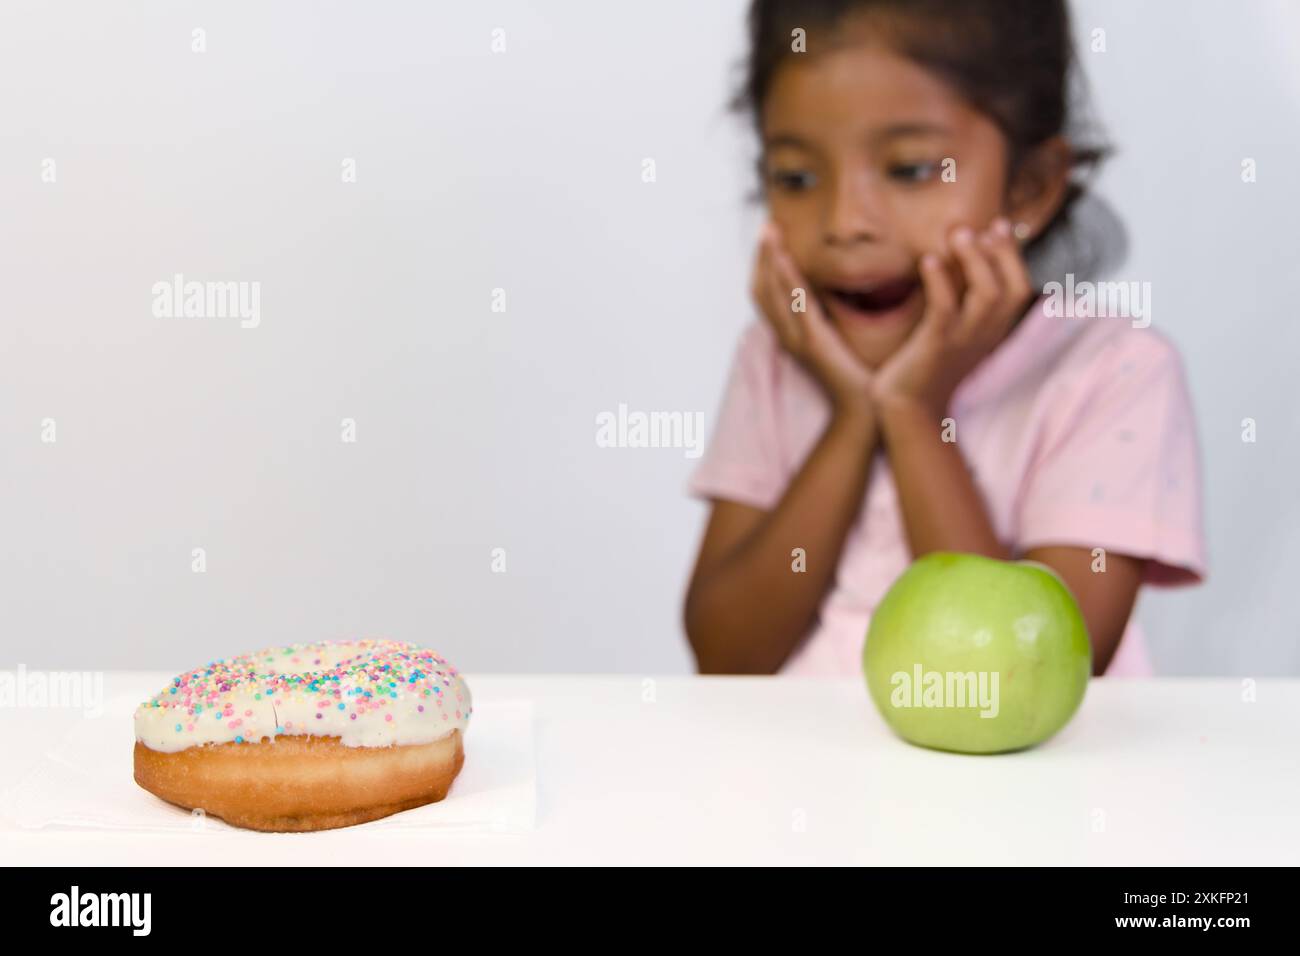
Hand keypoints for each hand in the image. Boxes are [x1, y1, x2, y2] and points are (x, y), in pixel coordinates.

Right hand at [750, 222, 873, 414]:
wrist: (863, 412)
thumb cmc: (857, 378)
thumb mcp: (840, 341)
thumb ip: (833, 319)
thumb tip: (840, 295)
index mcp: (792, 334)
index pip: (768, 294)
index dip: (765, 266)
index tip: (771, 238)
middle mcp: (787, 336)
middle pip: (760, 289)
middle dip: (761, 257)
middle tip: (766, 226)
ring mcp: (796, 339)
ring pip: (771, 292)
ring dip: (769, 259)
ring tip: (770, 232)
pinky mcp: (812, 341)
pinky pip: (794, 304)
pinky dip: (785, 278)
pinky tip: (784, 258)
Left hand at [871, 218, 1034, 417]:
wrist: (907, 408)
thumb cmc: (925, 366)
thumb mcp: (951, 332)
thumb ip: (959, 300)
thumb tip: (956, 259)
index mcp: (991, 331)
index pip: (1018, 289)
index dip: (1013, 255)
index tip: (1001, 224)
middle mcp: (984, 335)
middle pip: (1013, 289)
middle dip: (1002, 252)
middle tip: (983, 225)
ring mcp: (962, 342)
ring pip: (987, 296)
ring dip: (974, 260)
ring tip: (958, 233)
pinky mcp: (936, 347)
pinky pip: (945, 309)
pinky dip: (940, 282)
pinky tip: (929, 260)